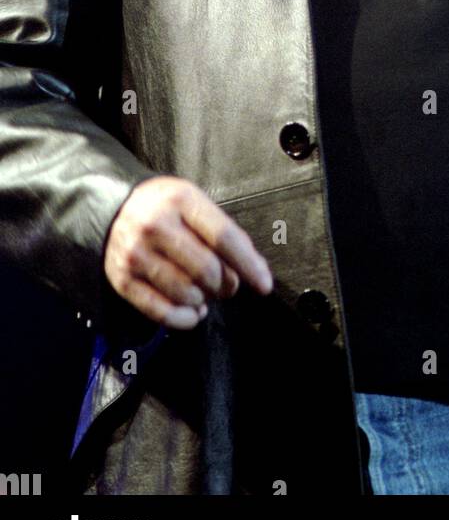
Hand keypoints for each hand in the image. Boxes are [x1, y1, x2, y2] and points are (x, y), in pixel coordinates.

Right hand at [104, 176, 272, 329]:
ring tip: (206, 293)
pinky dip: (184, 319)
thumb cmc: (166, 207)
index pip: (224, 237)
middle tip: (227, 285)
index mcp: (180, 200)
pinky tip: (193, 310)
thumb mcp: (195, 203)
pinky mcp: (122, 280)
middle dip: (226, 285)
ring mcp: (136, 254)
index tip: (264, 284)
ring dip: (205, 300)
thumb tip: (254, 269)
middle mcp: (155, 226)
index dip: (248, 265)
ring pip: (186, 293)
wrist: (113, 207)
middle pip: (206, 270)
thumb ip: (224, 232)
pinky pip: (161, 312)